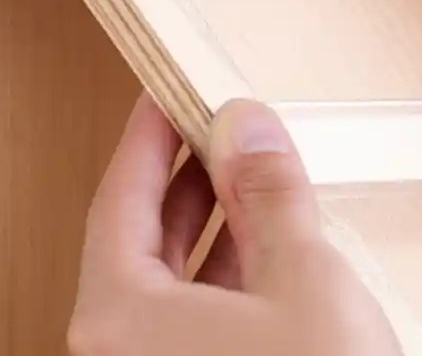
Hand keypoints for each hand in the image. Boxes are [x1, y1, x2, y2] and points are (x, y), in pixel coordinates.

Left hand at [68, 96, 399, 355]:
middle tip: (216, 123)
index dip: (146, 136)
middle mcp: (122, 349)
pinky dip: (229, 272)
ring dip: (214, 223)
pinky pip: (196, 316)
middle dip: (185, 177)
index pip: (118, 199)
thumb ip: (269, 193)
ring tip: (254, 173)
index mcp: (120, 316)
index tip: (164, 91)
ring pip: (172, 281)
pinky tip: (271, 243)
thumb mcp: (302, 276)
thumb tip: (246, 126)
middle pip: (139, 238)